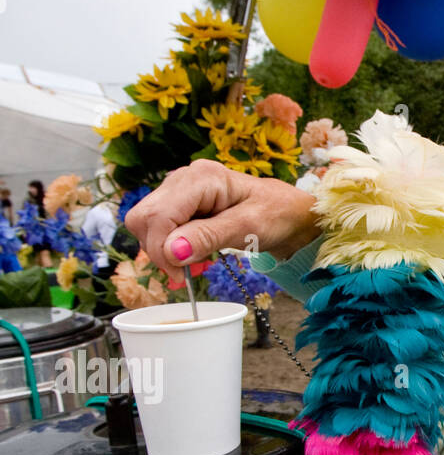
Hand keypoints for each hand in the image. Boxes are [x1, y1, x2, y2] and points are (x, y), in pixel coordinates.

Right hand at [125, 161, 321, 281]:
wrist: (289, 213)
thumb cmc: (275, 216)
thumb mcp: (247, 229)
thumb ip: (208, 237)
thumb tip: (171, 251)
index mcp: (200, 178)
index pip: (156, 215)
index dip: (161, 249)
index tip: (181, 276)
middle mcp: (183, 178)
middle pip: (143, 218)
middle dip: (159, 250)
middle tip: (187, 272)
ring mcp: (179, 190)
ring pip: (146, 223)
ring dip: (164, 249)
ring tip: (196, 261)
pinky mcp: (180, 203)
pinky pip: (159, 227)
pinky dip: (171, 246)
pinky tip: (194, 252)